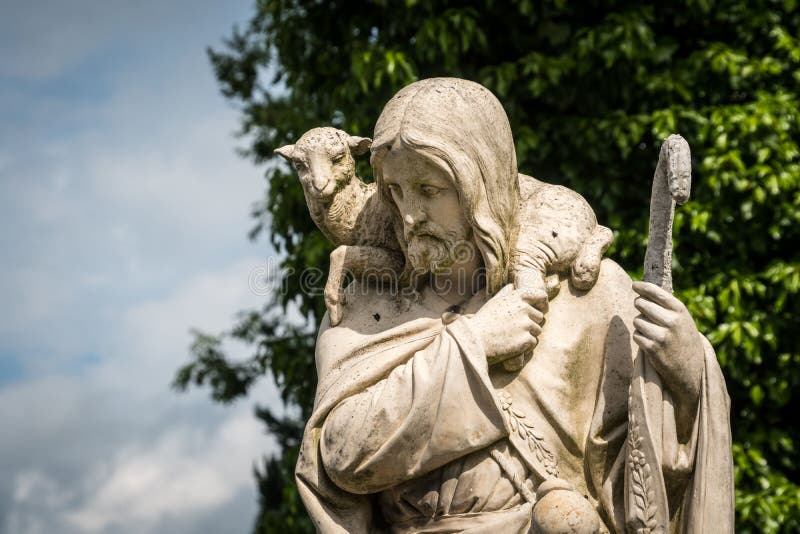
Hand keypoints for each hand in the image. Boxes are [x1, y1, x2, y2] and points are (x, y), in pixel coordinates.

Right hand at [465, 284, 545, 365]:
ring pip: (537, 330)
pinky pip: (533, 342)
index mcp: (516, 297)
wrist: (474, 340)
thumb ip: (505, 293)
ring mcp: (525, 324)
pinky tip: (512, 345)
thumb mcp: (493, 302)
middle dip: (531, 323)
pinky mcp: (526, 340)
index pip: (541, 295)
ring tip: (512, 337)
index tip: (541, 309)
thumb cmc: (482, 321)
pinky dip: (525, 345)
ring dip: (528, 335)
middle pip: (539, 317)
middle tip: (516, 329)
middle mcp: (523, 308)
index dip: (543, 303)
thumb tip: (512, 286)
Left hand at [632, 281, 703, 411]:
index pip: (655, 292)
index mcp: (680, 310)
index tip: (635, 285)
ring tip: (653, 332)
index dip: (642, 287)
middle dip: (639, 306)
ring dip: (640, 325)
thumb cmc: (684, 340)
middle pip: (641, 304)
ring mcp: (662, 336)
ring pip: (637, 320)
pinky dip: (640, 338)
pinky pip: (636, 335)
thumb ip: (667, 307)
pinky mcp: (652, 349)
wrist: (692, 369)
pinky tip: (651, 342)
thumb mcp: (683, 320)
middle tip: (644, 312)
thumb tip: (644, 290)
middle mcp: (672, 321)